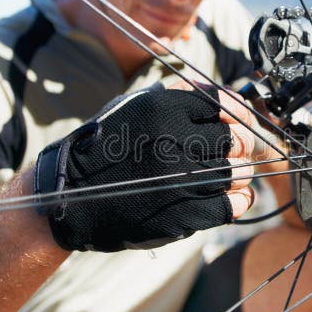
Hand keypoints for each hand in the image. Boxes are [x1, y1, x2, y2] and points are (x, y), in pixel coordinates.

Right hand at [34, 85, 256, 250]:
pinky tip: (231, 196)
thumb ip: (179, 96)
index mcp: (165, 110)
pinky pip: (233, 204)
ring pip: (239, 172)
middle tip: (231, 152)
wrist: (71, 195)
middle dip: (240, 145)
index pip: (225, 104)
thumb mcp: (134, 106)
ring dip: (239, 174)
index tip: (237, 121)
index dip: (238, 113)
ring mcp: (181, 180)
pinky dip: (239, 200)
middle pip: (238, 140)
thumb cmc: (106, 147)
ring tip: (227, 175)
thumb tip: (229, 98)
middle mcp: (175, 142)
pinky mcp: (184, 214)